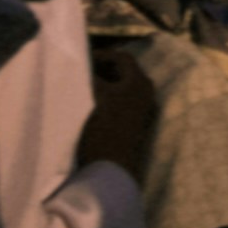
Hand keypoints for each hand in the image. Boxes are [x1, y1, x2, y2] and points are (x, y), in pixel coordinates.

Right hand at [77, 57, 157, 183]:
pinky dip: (108, 98)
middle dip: (104, 69)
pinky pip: (122, 102)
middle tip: (82, 71)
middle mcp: (146, 93)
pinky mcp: (135, 125)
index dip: (103, 55)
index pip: (123, 58)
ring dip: (105, 84)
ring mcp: (142, 110)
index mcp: (141, 82)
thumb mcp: (96, 99)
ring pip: (122, 88)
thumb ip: (93, 78)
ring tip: (83, 86)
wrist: (112, 173)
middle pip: (125, 72)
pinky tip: (91, 104)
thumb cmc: (104, 131)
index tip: (83, 58)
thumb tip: (86, 65)